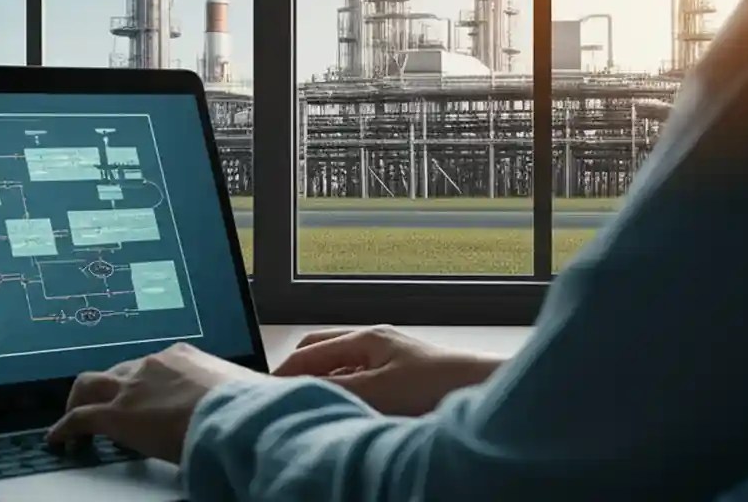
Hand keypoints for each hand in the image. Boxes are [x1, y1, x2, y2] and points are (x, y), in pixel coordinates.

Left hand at [45, 343, 265, 462]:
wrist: (233, 416)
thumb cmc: (248, 405)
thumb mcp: (248, 388)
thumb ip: (246, 388)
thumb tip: (279, 384)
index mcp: (183, 356)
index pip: (152, 365)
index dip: (142, 382)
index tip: (142, 396)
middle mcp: (153, 364)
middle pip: (117, 372)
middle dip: (107, 388)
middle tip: (103, 407)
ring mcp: (131, 387)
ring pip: (89, 385)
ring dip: (79, 401)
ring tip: (72, 422)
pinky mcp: (116, 415)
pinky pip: (79, 418)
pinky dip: (64, 428)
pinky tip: (58, 440)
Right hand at [273, 325, 503, 415]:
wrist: (483, 389)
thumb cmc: (437, 383)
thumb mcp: (377, 390)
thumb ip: (336, 389)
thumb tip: (300, 391)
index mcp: (365, 338)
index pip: (308, 351)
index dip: (283, 371)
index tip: (264, 391)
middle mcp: (375, 342)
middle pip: (321, 352)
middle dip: (299, 372)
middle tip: (283, 397)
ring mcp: (388, 358)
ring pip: (340, 368)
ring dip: (323, 384)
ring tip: (312, 406)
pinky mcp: (401, 377)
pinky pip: (359, 381)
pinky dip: (344, 393)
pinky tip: (346, 411)